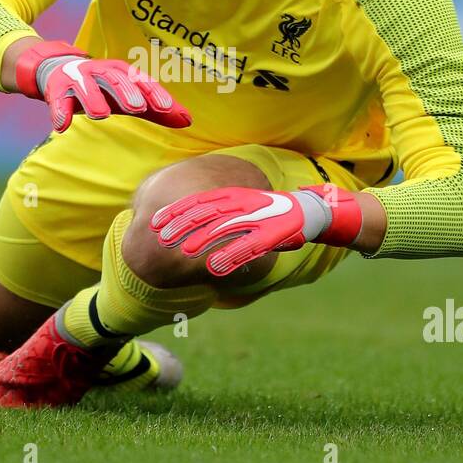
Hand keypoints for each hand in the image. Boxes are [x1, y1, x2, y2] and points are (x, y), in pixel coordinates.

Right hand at [15, 39, 191, 132]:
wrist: (60, 71)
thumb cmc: (103, 89)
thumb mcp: (130, 97)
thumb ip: (157, 110)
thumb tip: (189, 121)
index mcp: (121, 72)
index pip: (140, 80)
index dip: (154, 93)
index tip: (167, 108)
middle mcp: (100, 71)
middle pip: (114, 78)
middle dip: (126, 92)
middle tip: (137, 108)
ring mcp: (77, 79)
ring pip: (85, 86)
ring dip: (93, 99)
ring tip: (100, 115)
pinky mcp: (57, 90)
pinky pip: (58, 101)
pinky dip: (59, 112)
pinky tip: (62, 126)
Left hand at [150, 183, 362, 275]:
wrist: (308, 211)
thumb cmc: (268, 213)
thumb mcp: (241, 206)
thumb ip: (219, 212)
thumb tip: (191, 224)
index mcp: (233, 196)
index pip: (199, 201)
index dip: (176, 211)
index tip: (155, 222)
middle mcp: (242, 204)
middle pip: (207, 212)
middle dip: (183, 225)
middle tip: (161, 238)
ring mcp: (257, 218)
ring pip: (225, 228)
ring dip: (203, 240)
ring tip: (185, 252)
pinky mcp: (271, 234)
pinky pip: (248, 246)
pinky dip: (230, 256)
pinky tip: (215, 267)